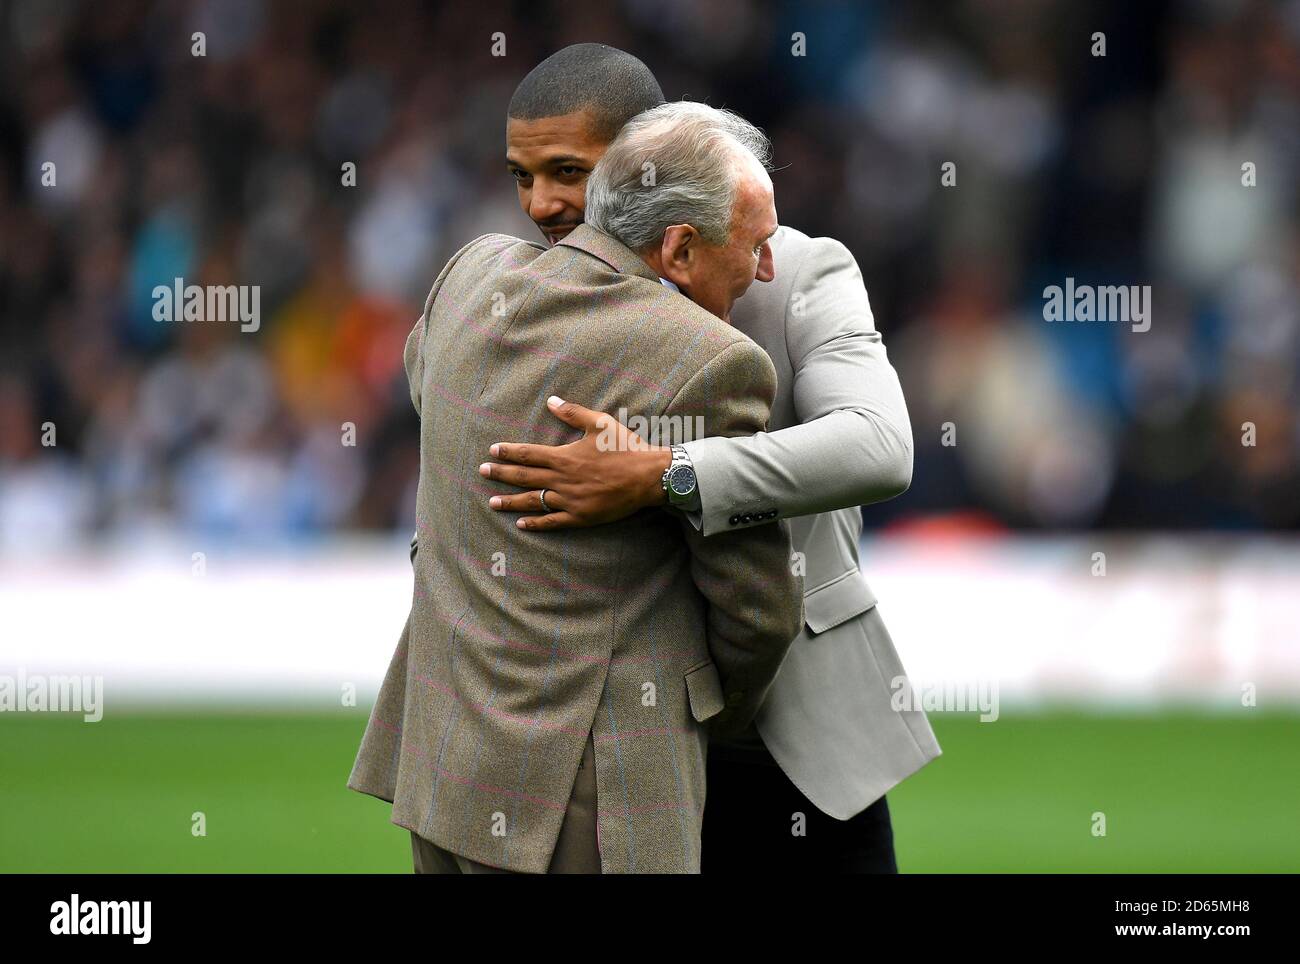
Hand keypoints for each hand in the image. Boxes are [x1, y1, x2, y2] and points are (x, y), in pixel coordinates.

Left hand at [481, 396, 671, 530]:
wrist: (648, 477)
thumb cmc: (625, 447)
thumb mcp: (600, 423)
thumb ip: (573, 413)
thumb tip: (551, 401)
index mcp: (565, 456)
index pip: (528, 454)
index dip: (509, 452)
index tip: (492, 451)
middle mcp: (562, 480)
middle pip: (524, 477)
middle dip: (501, 474)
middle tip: (482, 472)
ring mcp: (570, 501)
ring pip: (533, 501)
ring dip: (511, 502)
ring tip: (492, 502)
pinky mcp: (580, 517)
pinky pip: (552, 522)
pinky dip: (535, 524)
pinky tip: (521, 524)